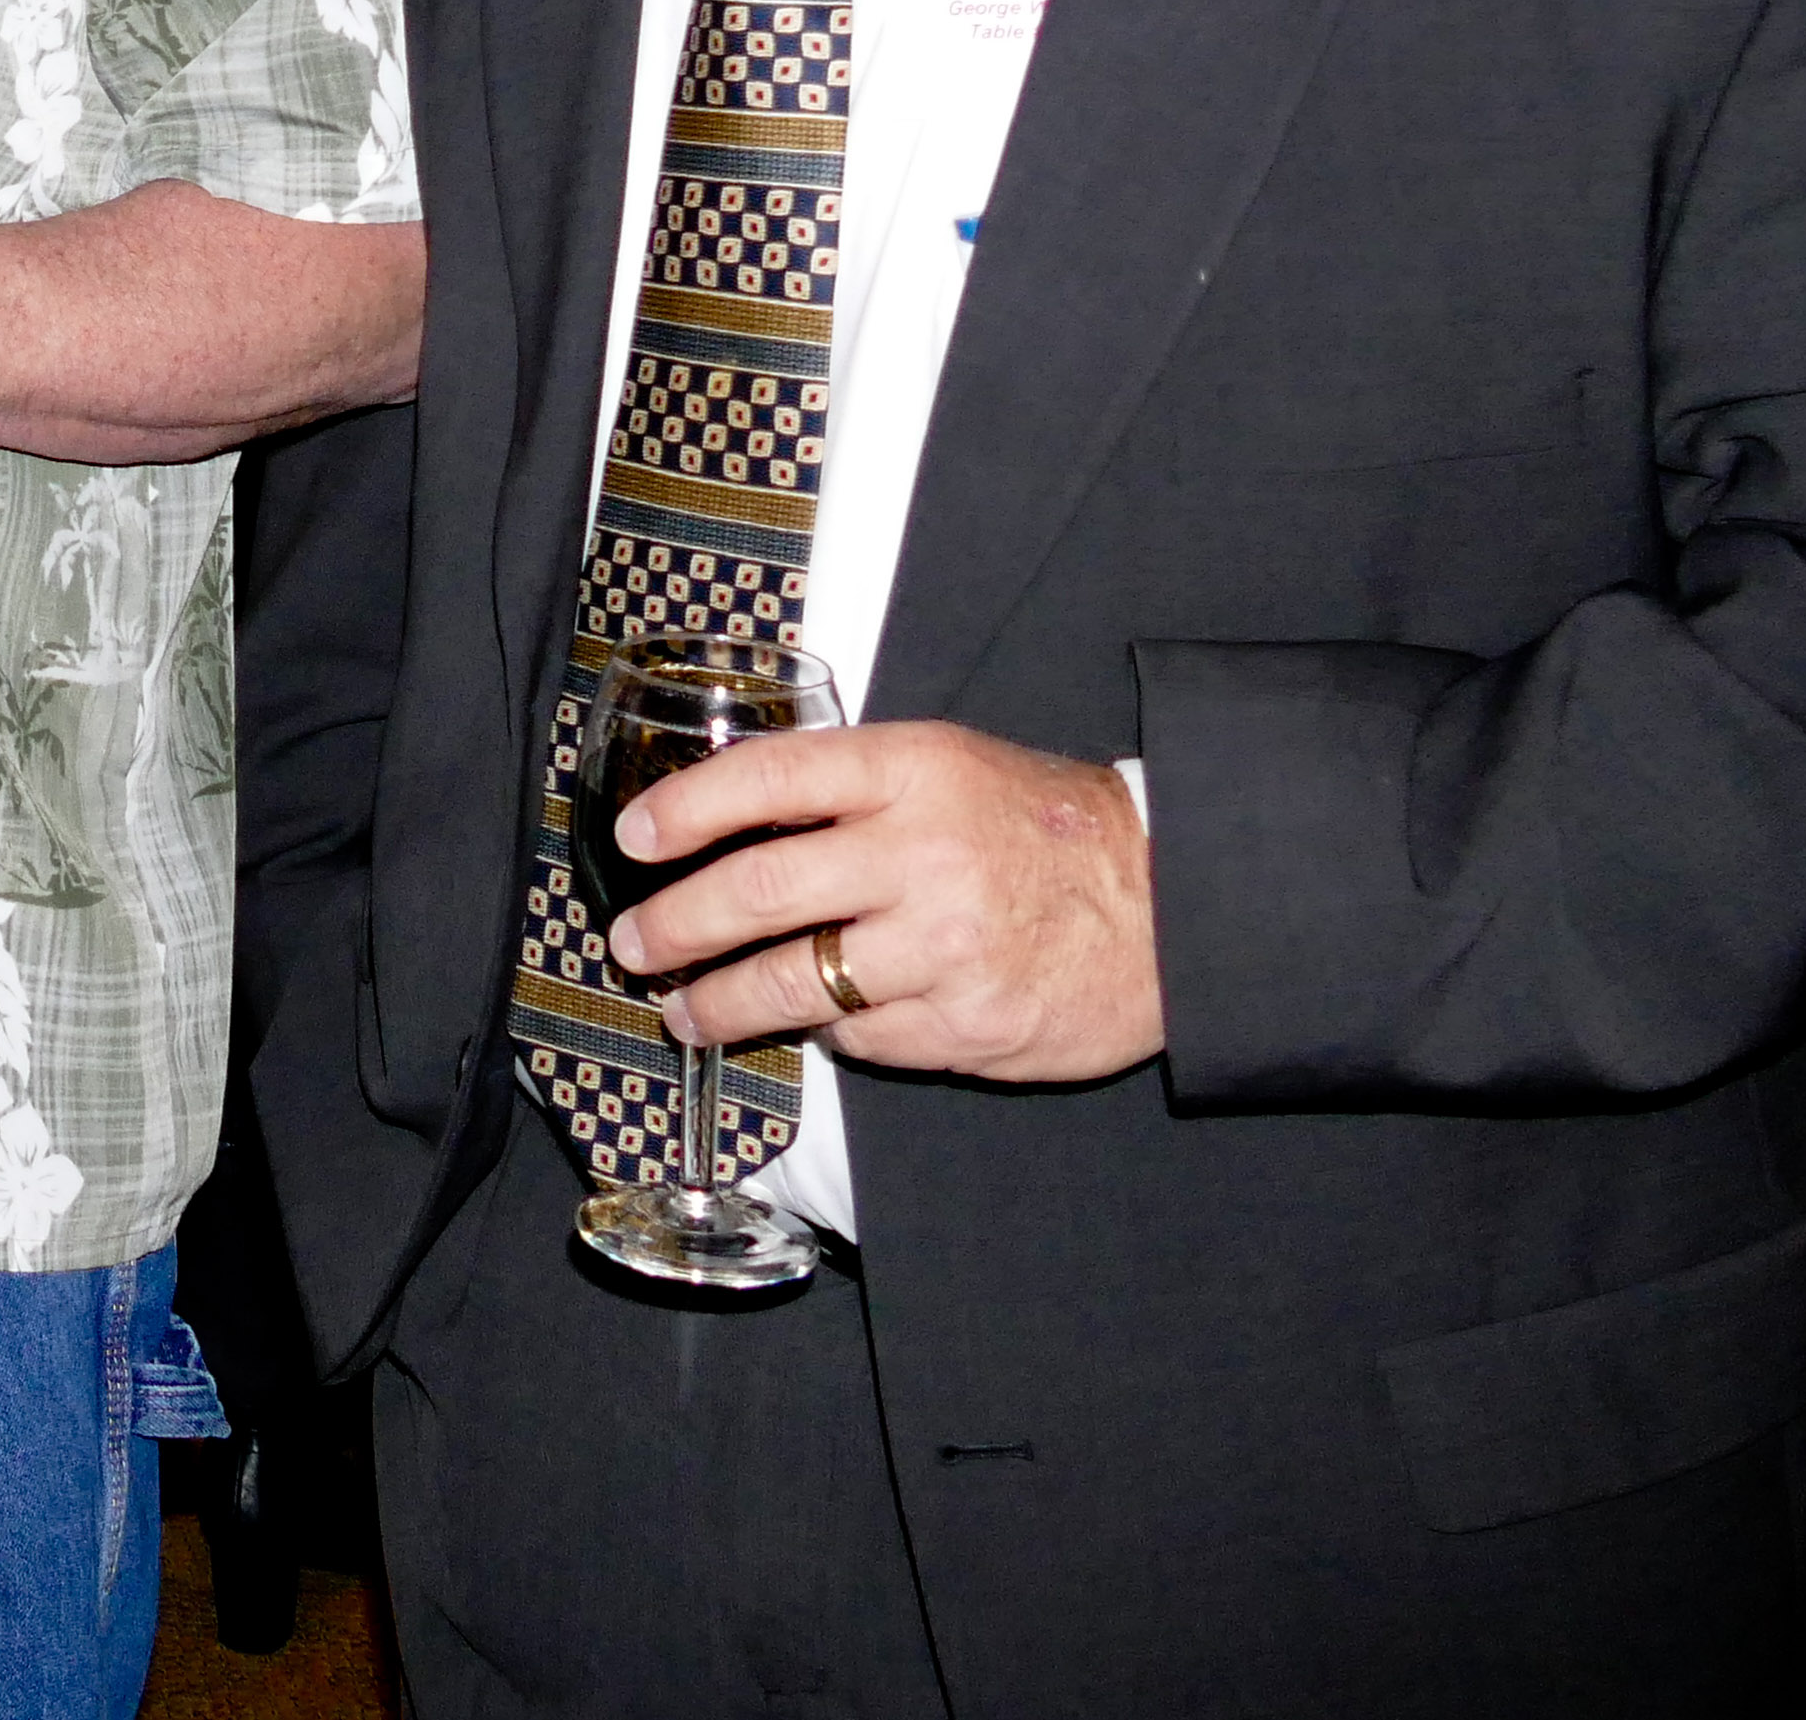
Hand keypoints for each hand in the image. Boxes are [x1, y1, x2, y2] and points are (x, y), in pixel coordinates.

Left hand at [608, 720, 1162, 1083]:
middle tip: (633, 943)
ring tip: (685, 1008)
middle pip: (758, 892)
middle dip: (675, 925)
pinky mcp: (968, 1025)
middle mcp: (922, 854)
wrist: (1172, 901)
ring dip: (720, 1002)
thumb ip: (847, 791)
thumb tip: (724, 824)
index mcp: (912, 771)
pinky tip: (810, 1024)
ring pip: (792, 982)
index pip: (768, 778)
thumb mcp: (946, 768)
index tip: (634, 837)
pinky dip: (826, 1032)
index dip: (685, 808)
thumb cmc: (1038, 829)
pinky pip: (860, 1038)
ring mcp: (946, 946)